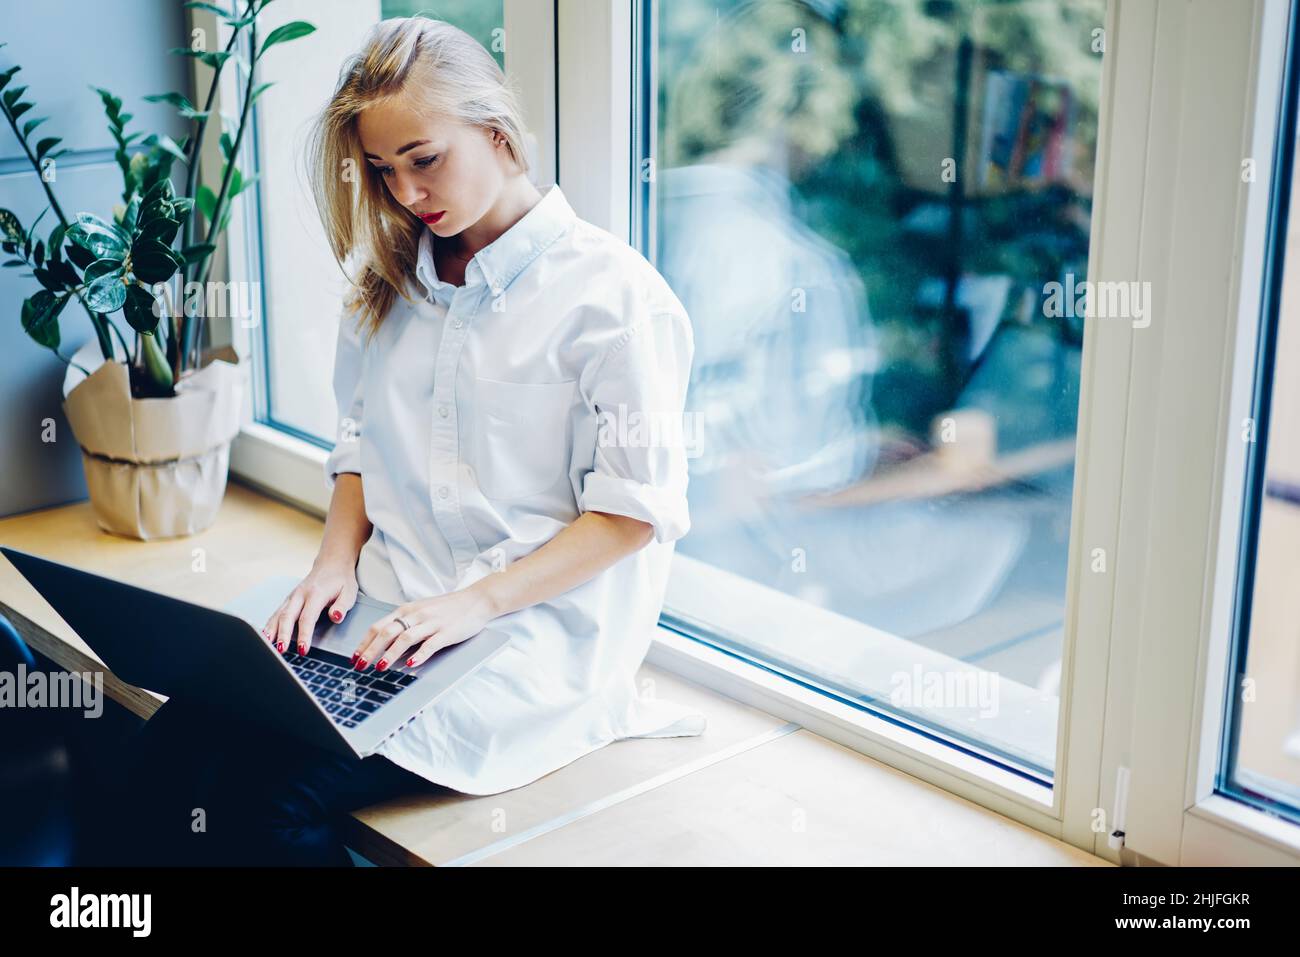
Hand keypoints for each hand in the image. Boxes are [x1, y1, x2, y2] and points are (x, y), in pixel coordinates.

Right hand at [261, 556, 359, 654]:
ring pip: (278, 614)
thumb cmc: (341, 580)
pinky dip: (270, 624)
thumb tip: (336, 617)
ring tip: (268, 645)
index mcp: (316, 593)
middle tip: (282, 650)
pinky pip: (277, 613)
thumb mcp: (349, 592)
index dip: (304, 635)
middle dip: (283, 634)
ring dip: (272, 630)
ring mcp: (292, 596)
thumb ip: (342, 606)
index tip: (303, 649)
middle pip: (288, 616)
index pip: (307, 618)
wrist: (332, 563)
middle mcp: (300, 594)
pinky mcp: (289, 599)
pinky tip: (265, 636)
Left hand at [352, 587, 493, 671]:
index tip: (355, 656)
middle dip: (370, 650)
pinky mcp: (447, 632)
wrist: (476, 600)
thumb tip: (386, 643)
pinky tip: (410, 664)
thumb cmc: (449, 607)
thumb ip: (405, 624)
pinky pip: (430, 644)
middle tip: (360, 665)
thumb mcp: (422, 611)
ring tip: (380, 667)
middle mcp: (416, 615)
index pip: (379, 625)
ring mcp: (432, 623)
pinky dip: (418, 655)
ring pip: (405, 638)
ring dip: (390, 654)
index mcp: (407, 609)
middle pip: (387, 632)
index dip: (364, 642)